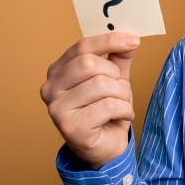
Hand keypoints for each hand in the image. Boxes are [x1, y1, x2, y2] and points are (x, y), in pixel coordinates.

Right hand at [40, 33, 139, 169]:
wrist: (106, 146)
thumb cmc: (107, 110)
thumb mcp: (115, 78)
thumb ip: (119, 58)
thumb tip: (130, 39)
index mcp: (58, 71)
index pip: (82, 47)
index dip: (110, 41)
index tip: (134, 40)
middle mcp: (50, 88)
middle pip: (90, 64)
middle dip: (115, 75)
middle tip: (121, 89)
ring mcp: (56, 109)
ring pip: (101, 85)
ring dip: (122, 95)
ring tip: (121, 105)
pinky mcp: (69, 127)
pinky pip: (108, 106)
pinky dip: (124, 110)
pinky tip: (122, 116)